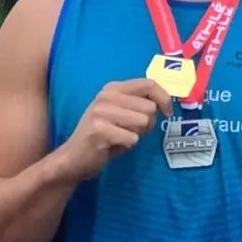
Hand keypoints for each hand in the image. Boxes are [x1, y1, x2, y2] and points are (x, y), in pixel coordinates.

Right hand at [55, 79, 171, 181]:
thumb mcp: (122, 113)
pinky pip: (132, 138)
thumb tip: (166, 103)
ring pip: (143, 122)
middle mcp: (106, 96)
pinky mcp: (99, 130)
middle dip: (147, 124)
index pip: (149, 84)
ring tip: (120, 137)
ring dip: (137, 135)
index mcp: (114, 88)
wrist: (74, 158)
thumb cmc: (104, 135)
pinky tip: (112, 145)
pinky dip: (127, 145)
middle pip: (149, 108)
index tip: (167, 113)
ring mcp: (101, 112)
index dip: (164, 98)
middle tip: (130, 131)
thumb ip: (140, 103)